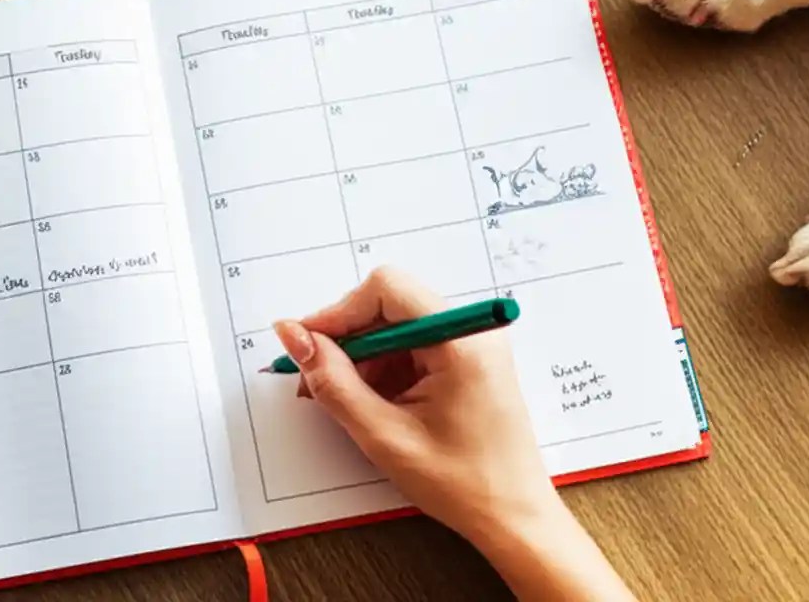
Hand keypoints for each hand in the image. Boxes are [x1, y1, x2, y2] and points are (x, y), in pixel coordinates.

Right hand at [273, 266, 555, 539]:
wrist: (514, 518)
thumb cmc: (463, 484)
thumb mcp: (383, 435)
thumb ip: (333, 382)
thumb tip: (294, 336)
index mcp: (462, 342)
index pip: (387, 289)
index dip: (339, 312)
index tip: (307, 344)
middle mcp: (472, 331)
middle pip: (389, 304)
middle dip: (348, 339)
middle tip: (317, 379)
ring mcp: (472, 344)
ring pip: (396, 325)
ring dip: (364, 358)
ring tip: (351, 402)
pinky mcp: (467, 360)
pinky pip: (412, 345)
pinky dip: (385, 369)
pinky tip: (375, 403)